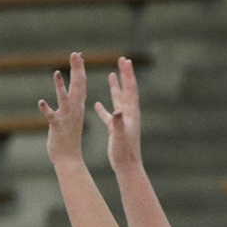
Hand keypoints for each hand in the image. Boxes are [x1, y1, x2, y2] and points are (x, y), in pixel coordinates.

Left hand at [40, 51, 88, 167]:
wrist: (69, 158)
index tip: (79, 55)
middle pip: (77, 86)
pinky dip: (46, 109)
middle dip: (77, 69)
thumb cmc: (69, 138)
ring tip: (56, 72)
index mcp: (78, 107)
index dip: (80, 69)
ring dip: (60, 85)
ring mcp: (66, 117)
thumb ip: (72, 104)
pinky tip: (40, 102)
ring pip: (64, 98)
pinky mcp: (57, 126)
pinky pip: (51, 116)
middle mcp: (75, 110)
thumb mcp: (73, 117)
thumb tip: (73, 93)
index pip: (81, 84)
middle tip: (76, 54)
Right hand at [97, 55, 142, 170]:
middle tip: (122, 60)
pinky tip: (97, 104)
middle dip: (124, 75)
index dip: (127, 74)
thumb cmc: (123, 152)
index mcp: (130, 113)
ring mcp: (122, 121)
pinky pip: (109, 114)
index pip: (130, 89)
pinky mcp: (116, 128)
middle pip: (127, 89)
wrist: (127, 166)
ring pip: (119, 99)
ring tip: (112, 75)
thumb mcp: (119, 136)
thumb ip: (117, 123)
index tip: (125, 60)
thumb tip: (117, 110)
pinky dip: (104, 107)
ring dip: (116, 87)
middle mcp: (128, 114)